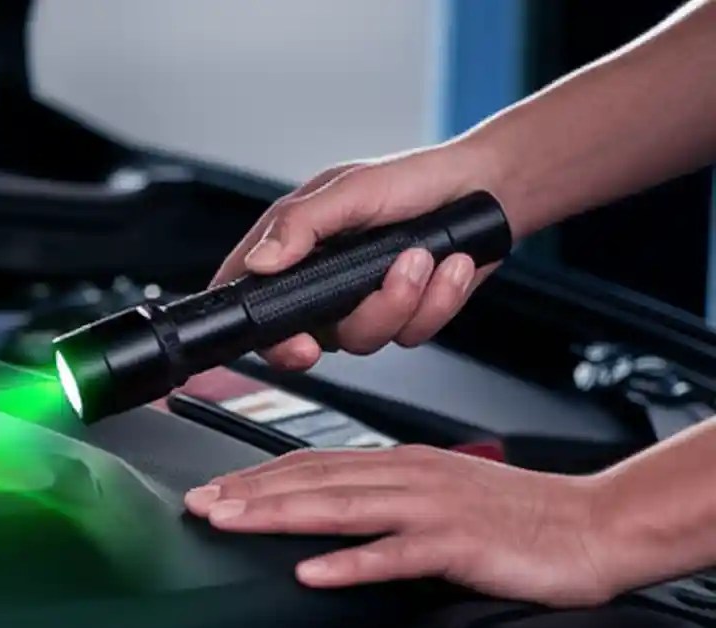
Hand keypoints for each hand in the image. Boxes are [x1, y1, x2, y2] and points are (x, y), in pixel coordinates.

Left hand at [184, 445, 619, 606]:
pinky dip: (351, 563)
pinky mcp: (459, 544)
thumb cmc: (516, 513)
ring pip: (341, 506)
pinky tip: (314, 572)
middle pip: (313, 479)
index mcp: (401, 462)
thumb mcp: (437, 493)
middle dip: (248, 492)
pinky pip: (395, 555)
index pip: (313, 463)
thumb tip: (330, 506)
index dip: (257, 476)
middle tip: (197, 504)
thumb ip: (384, 496)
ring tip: (229, 522)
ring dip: (278, 514)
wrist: (593, 523)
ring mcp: (432, 508)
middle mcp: (408, 476)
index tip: (212, 489)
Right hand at [211, 140, 509, 370]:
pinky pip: (409, 334)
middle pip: (305, 336)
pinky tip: (446, 267)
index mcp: (294, 244)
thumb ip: (301, 224)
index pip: (249, 293)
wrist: (486, 190)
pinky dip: (435, 302)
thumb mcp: (351, 190)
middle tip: (364, 305)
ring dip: (400, 300)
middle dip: (346, 324)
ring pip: (363, 340)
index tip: (289, 337)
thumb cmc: (414, 179)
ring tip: (421, 257)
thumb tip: (259, 262)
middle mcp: (320, 279)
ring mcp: (361, 302)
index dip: (256, 325)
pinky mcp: (402, 316)